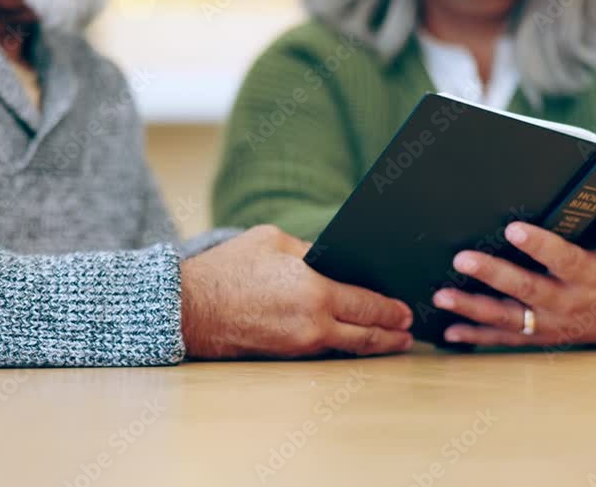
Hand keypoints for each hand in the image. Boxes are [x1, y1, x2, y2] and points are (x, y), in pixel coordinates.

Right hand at [180, 225, 413, 358]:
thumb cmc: (228, 269)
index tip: (406, 313)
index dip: (392, 311)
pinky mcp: (286, 355)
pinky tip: (350, 339)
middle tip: (408, 332)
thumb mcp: (274, 241)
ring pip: (347, 348)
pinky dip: (343, 346)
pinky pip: (324, 351)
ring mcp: (300, 345)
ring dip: (371, 345)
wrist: (188, 308)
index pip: (370, 305)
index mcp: (315, 291)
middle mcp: (313, 324)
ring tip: (389, 341)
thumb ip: (313, 251)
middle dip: (392, 335)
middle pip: (366, 336)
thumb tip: (337, 261)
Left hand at [434, 202, 595, 347]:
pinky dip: (476, 336)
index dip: (540, 245)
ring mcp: (549, 323)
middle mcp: (565, 303)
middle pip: (526, 289)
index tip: (514, 228)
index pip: (564, 260)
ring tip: (444, 296)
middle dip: (493, 274)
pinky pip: (504, 339)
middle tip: (463, 259)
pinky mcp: (537, 337)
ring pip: (507, 317)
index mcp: (588, 277)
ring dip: (473, 307)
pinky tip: (450, 331)